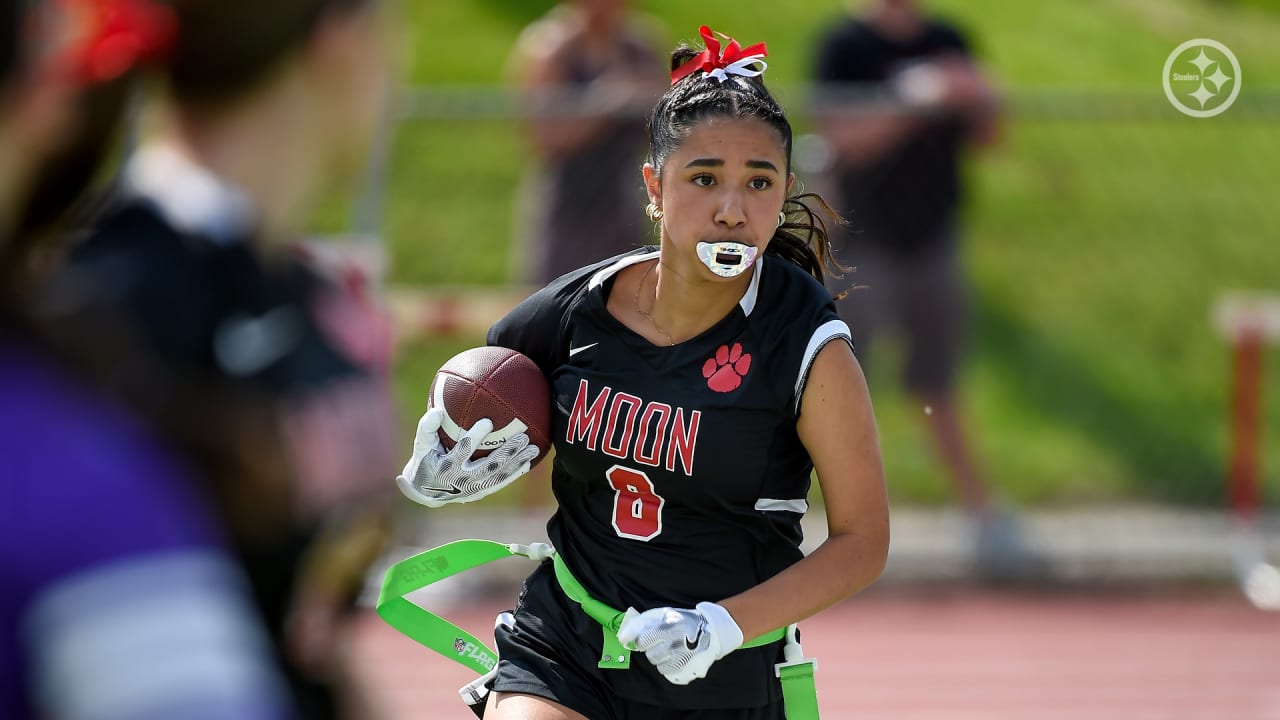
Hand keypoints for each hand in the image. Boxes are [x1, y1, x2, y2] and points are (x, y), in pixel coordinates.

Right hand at [395, 408, 539, 506]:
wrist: (425, 492)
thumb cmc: (425, 460)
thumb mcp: (421, 444)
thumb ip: (427, 427)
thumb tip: (438, 411)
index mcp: (447, 466)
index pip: (463, 450)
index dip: (475, 437)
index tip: (488, 422)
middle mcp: (461, 480)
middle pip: (488, 466)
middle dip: (507, 452)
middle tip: (522, 437)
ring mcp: (473, 489)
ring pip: (499, 475)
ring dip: (517, 462)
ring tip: (533, 448)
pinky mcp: (480, 493)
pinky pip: (500, 482)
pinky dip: (515, 473)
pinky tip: (529, 462)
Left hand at [616, 602, 743, 684]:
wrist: (710, 629)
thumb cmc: (681, 620)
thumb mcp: (663, 613)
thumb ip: (641, 623)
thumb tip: (622, 637)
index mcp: (668, 626)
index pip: (642, 641)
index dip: (641, 640)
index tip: (644, 639)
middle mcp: (675, 642)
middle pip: (649, 655)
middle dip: (651, 649)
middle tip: (660, 642)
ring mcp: (682, 657)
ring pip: (657, 664)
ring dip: (659, 657)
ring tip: (668, 649)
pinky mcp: (687, 667)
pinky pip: (666, 671)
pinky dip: (667, 665)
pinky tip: (674, 657)